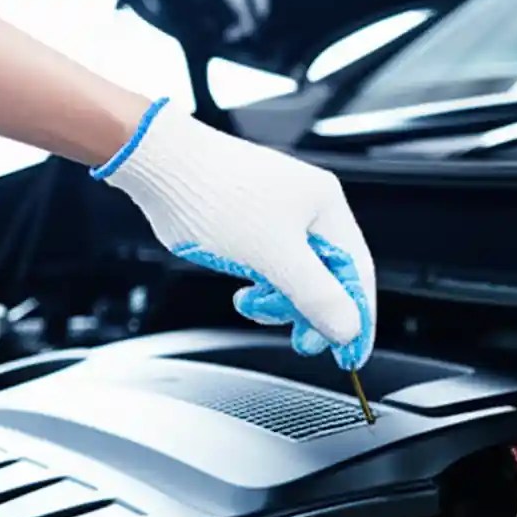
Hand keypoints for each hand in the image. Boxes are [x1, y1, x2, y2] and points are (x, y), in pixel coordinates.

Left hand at [93, 99, 375, 370]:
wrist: (159, 163)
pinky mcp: (251, 223)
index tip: (350, 353)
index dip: (357, 318)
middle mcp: (307, 207)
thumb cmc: (213, 194)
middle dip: (313, 312)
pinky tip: (244, 292)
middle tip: (302, 341)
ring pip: (297, 274)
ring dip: (281, 301)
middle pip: (328, 276)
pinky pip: (271, 266)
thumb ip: (316, 295)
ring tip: (255, 305)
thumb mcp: (274, 257)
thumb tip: (348, 328)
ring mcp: (278, 214)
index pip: (357, 272)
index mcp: (326, 206)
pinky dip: (262, 286)